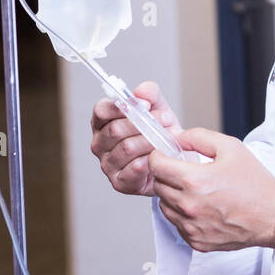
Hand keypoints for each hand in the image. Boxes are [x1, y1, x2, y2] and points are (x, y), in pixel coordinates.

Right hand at [90, 80, 185, 196]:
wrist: (174, 159)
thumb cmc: (159, 131)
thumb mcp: (157, 107)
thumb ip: (150, 94)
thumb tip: (141, 92)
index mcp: (103, 122)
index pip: (101, 111)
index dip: (122, 106)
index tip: (145, 105)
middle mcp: (100, 143)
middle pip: (115, 130)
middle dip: (143, 123)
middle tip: (166, 119)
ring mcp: (107, 164)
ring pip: (126, 148)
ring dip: (151, 141)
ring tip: (168, 137)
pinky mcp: (119, 182)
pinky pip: (134, 169)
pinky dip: (150, 160)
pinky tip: (159, 155)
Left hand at [148, 127, 274, 251]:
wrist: (273, 216)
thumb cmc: (255, 183)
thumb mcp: (230, 147)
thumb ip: (199, 137)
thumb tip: (178, 138)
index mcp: (194, 181)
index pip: (156, 166)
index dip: (158, 156)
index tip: (166, 155)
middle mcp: (189, 206)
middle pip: (158, 186)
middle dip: (167, 175)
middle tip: (184, 171)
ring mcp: (191, 226)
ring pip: (164, 206)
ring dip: (172, 195)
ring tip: (194, 190)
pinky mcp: (196, 241)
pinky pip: (176, 224)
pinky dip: (182, 214)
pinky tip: (201, 206)